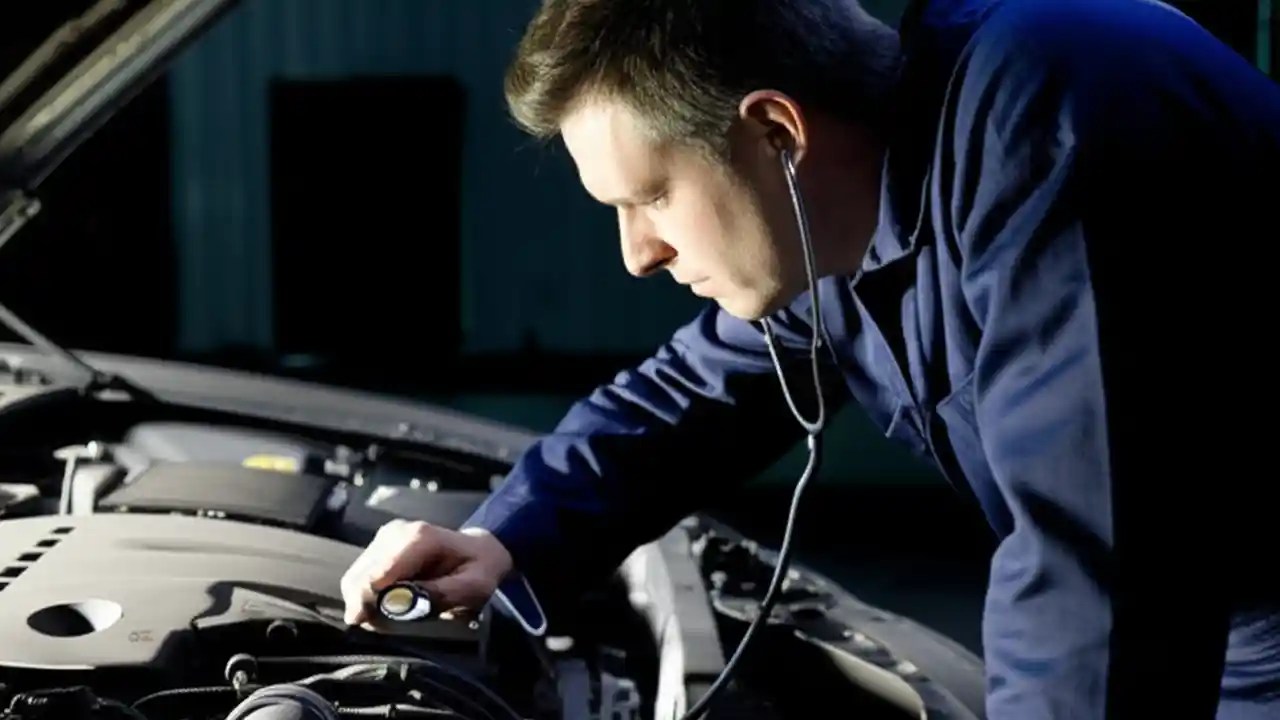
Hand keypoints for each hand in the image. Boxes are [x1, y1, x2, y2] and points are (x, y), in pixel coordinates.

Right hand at [340, 519, 513, 626]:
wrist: (479, 551)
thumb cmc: (479, 570)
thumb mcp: (474, 587)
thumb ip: (439, 595)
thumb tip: (402, 603)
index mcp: (420, 538)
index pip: (377, 573)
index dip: (368, 602)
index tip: (370, 624)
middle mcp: (396, 533)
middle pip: (359, 577)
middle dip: (365, 607)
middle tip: (385, 627)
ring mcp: (384, 538)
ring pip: (354, 579)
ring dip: (364, 603)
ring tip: (390, 618)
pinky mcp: (378, 547)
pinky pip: (358, 578)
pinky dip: (366, 597)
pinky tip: (387, 605)